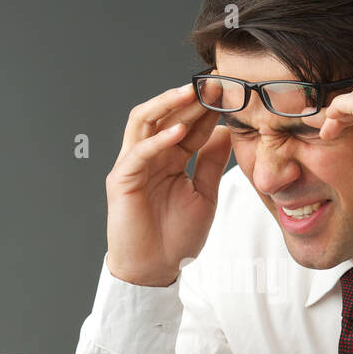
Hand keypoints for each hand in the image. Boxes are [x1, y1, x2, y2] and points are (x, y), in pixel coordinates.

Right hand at [104, 84, 231, 286]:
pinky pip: (138, 153)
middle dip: (189, 98)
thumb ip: (212, 163)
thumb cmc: (176, 237)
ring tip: (191, 93)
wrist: (154, 270)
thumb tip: (227, 131)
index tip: (230, 92)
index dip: (207, 108)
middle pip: (165, 115)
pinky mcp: (122, 180)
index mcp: (169, 158)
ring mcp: (133, 165)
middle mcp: (149, 155)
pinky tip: (178, 133)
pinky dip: (157, 141)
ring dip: (167, 105)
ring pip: (143, 122)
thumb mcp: (204, 195)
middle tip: (214, 83)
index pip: (188, 124)